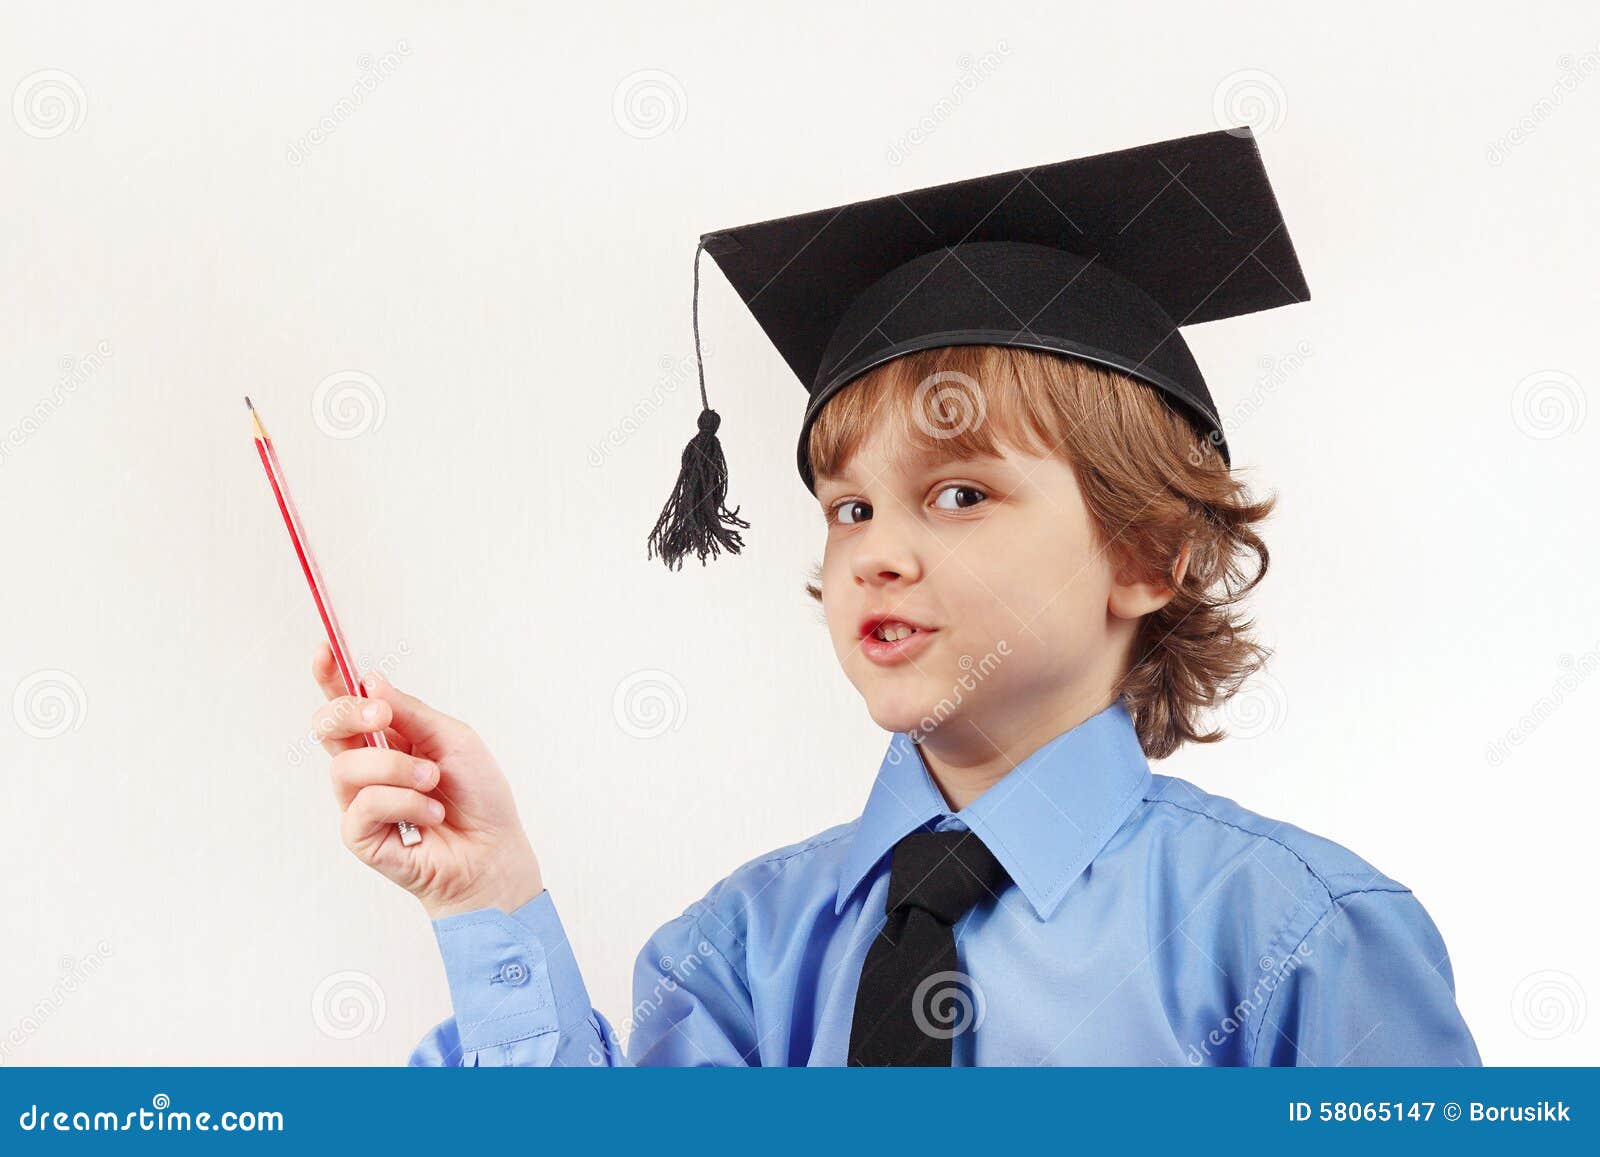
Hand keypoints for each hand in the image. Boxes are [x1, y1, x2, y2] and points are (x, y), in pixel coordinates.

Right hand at [309, 643, 543, 918]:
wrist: (492, 852)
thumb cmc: (477, 796)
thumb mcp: (452, 739)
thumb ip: (410, 712)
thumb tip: (370, 681)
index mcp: (388, 738)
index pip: (348, 704)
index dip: (331, 677)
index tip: (325, 650)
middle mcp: (367, 767)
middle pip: (328, 727)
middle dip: (350, 713)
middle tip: (383, 716)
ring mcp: (359, 802)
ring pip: (347, 767)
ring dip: (398, 768)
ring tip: (433, 782)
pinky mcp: (359, 835)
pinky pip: (366, 804)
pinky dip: (405, 803)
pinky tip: (430, 815)